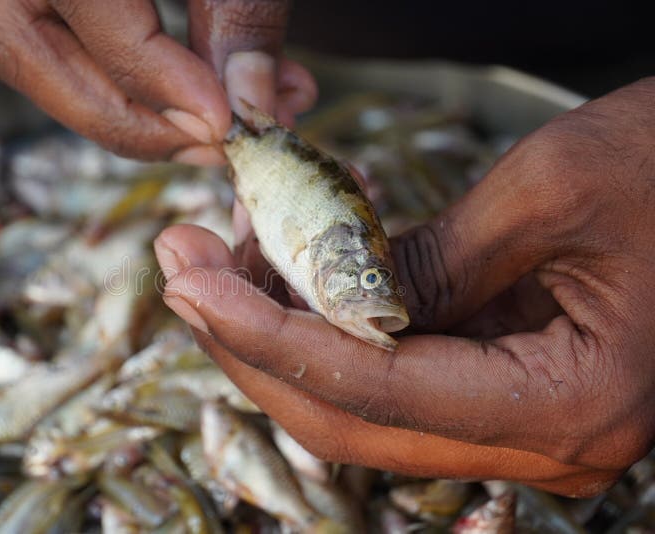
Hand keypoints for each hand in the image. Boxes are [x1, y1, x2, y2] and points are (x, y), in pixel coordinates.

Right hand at [0, 0, 316, 163]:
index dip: (157, 79)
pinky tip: (173, 95)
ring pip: (28, 55)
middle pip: (27, 50)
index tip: (225, 122)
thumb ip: (240, 11)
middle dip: (124, 119)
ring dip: (115, 113)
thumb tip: (252, 106)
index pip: (90, 9)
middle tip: (209, 145)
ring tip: (198, 132)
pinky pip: (47, 40)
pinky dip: (109, 80)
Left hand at [153, 77, 654, 496]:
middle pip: (351, 417)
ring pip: (366, 403)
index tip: (188, 286)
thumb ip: (427, 262)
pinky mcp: (510, 391)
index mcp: (566, 405)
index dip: (264, 337)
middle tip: (182, 269)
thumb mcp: (546, 193)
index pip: (370, 388)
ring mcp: (526, 425)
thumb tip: (324, 298)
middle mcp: (544, 443)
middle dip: (252, 344)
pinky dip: (337, 326)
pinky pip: (400, 375)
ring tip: (225, 258)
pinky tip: (298, 266)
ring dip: (285, 334)